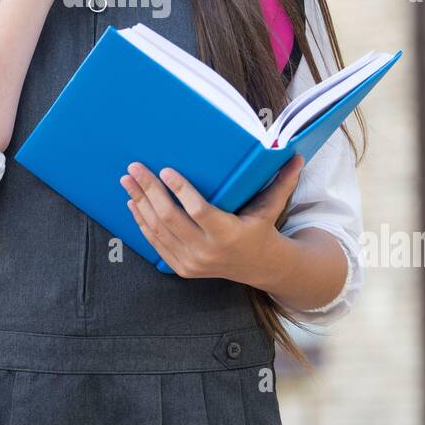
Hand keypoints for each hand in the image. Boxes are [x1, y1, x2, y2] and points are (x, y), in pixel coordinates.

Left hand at [119, 154, 304, 283]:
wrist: (260, 268)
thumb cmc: (262, 228)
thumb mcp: (272, 206)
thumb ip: (282, 181)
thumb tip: (297, 155)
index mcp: (229, 234)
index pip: (199, 211)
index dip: (181, 191)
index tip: (165, 170)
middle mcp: (208, 251)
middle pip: (171, 219)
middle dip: (149, 191)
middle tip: (134, 169)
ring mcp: (192, 263)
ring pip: (159, 230)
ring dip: (139, 204)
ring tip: (127, 181)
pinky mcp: (182, 268)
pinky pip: (155, 244)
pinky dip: (141, 223)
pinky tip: (133, 203)